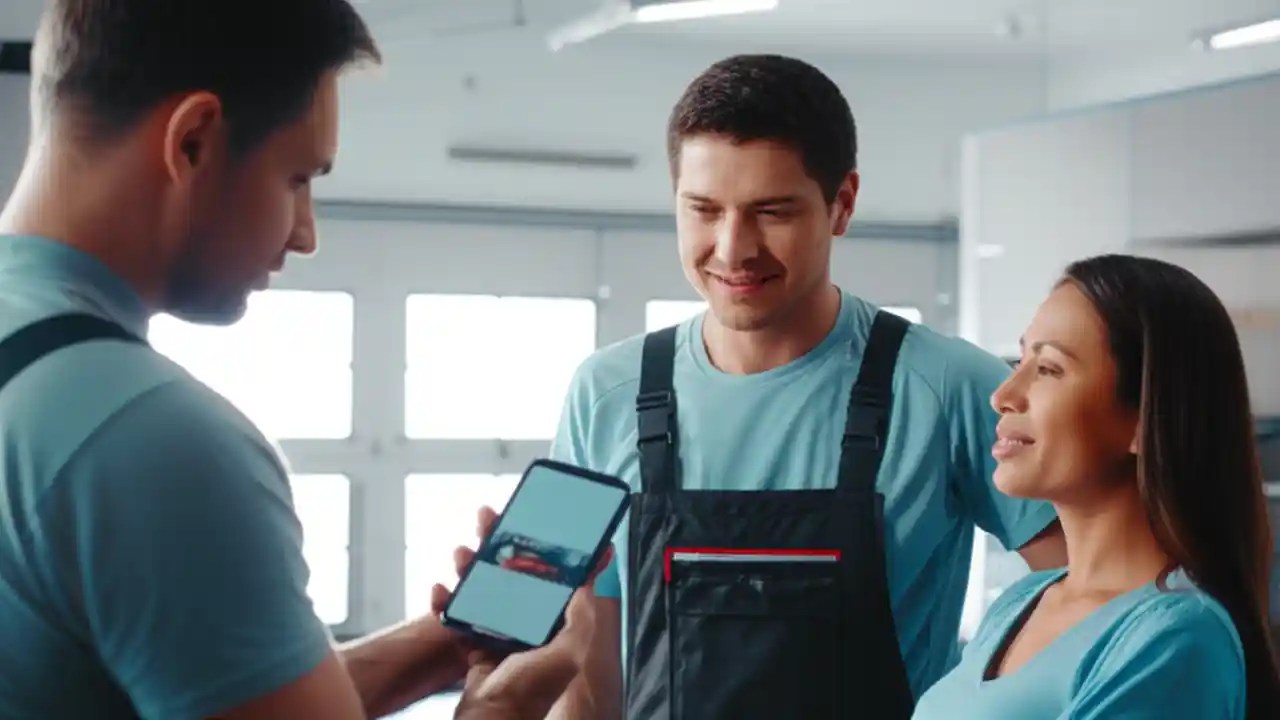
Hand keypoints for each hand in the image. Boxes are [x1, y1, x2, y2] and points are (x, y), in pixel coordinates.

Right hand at [434, 506, 610, 719]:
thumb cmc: (529, 692)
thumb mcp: (567, 653)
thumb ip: (579, 617)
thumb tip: (588, 582)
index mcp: (555, 624)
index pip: (554, 577)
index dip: (546, 547)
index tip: (537, 520)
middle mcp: (530, 626)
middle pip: (515, 573)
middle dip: (500, 545)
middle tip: (487, 519)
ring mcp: (502, 634)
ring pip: (485, 588)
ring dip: (470, 567)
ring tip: (460, 553)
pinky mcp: (475, 645)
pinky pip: (460, 615)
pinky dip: (448, 603)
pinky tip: (440, 592)